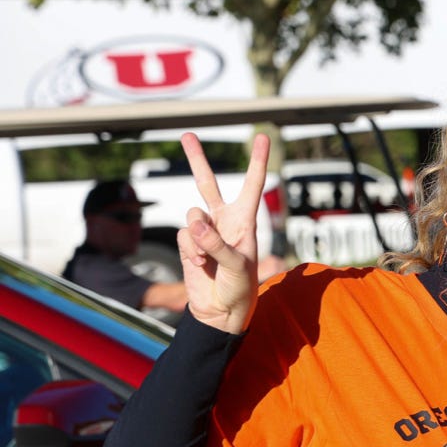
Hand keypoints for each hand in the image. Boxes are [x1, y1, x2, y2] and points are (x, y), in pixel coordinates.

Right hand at [175, 132, 270, 333]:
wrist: (220, 311)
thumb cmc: (241, 289)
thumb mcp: (237, 267)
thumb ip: (216, 244)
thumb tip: (194, 224)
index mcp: (246, 221)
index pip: (252, 185)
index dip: (257, 161)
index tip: (263, 136)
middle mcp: (224, 221)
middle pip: (207, 183)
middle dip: (197, 159)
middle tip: (187, 135)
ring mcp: (204, 232)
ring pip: (191, 215)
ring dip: (198, 238)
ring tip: (209, 259)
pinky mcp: (188, 244)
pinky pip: (183, 236)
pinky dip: (190, 250)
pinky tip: (201, 265)